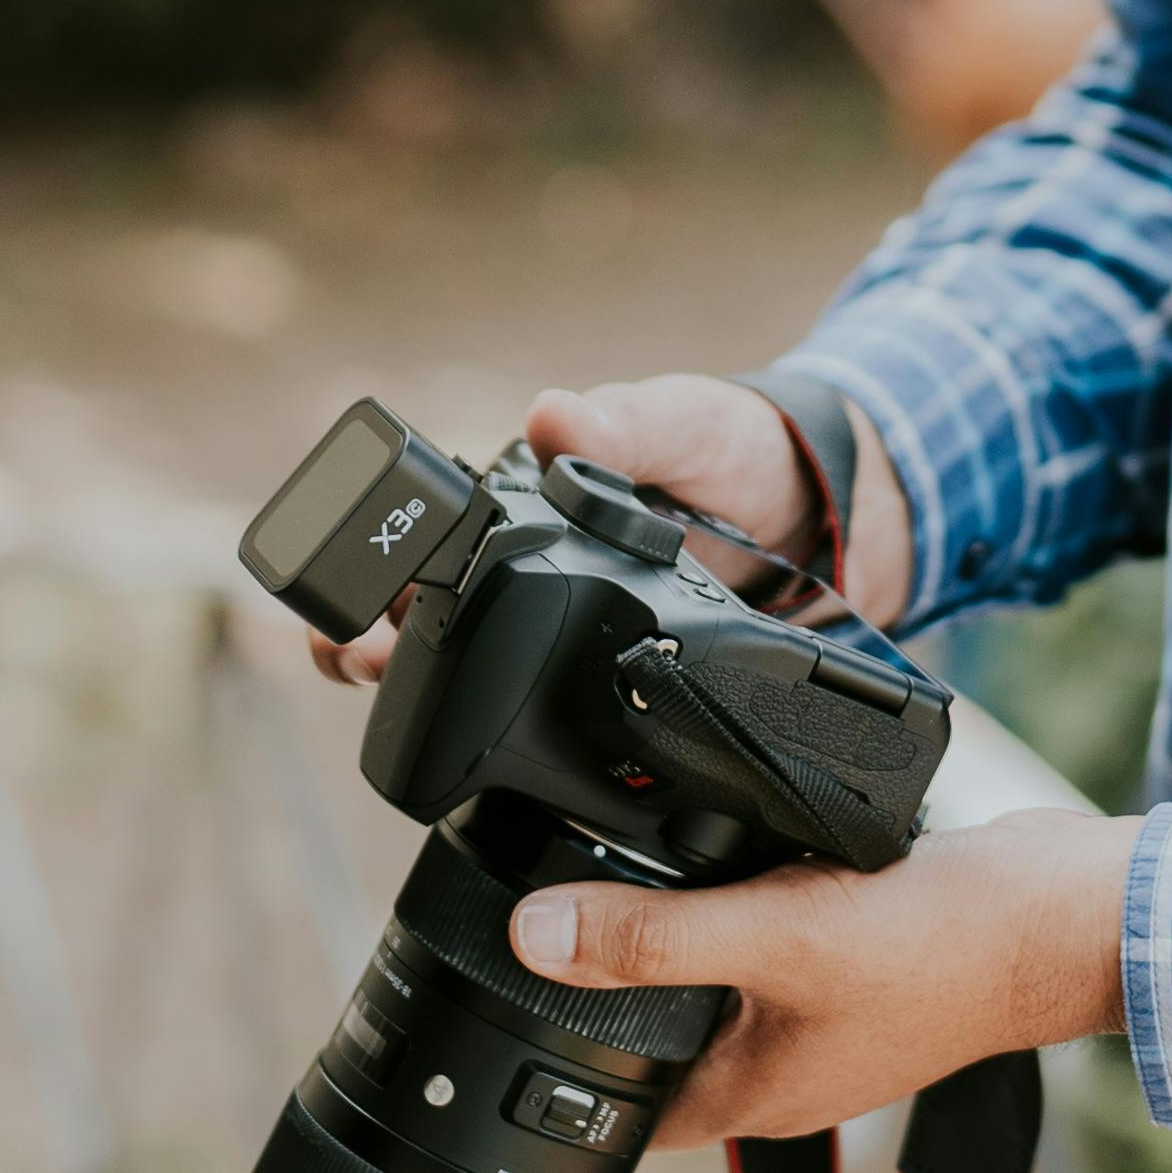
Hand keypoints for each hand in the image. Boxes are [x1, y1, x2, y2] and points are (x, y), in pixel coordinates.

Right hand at [308, 368, 911, 679]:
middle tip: (353, 656)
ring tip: (383, 695)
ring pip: (461, 673)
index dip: (371, 568)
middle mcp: (526, 573)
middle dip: (368, 641)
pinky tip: (490, 758)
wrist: (819, 509)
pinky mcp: (608, 682)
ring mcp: (563, 633)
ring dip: (412, 689)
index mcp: (526, 503)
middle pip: (417, 615)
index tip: (351, 595)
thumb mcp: (682, 423)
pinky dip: (508, 739)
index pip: (423, 537)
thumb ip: (623, 425)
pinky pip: (546, 718)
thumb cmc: (730, 446)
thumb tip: (554, 415)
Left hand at [511, 812, 1137, 1155]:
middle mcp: (787, 1067)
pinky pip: (775, 941)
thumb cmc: (945, 949)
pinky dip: (745, 901)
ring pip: (720, 984)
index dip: (564, 1078)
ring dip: (681, 935)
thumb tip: (537, 937)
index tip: (509, 1015)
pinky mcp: (862, 960)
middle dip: (614, 988)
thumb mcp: (777, 935)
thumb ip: (655, 936)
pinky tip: (734, 845)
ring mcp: (828, 1015)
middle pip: (666, 1042)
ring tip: (632, 868)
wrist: (1067, 913)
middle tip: (554, 916)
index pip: (629, 1116)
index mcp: (757, 1095)